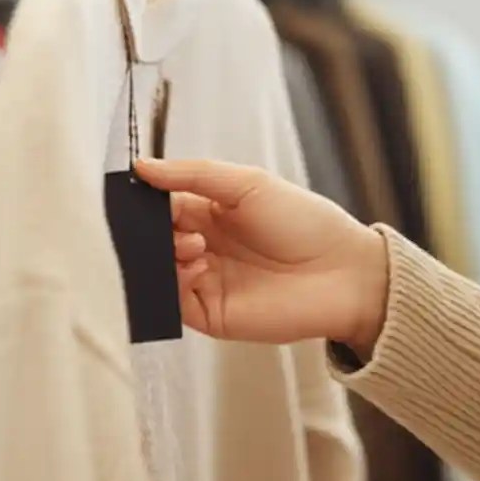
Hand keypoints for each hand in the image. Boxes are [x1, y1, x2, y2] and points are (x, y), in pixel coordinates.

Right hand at [135, 158, 388, 356]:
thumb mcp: (248, 183)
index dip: (147, 201)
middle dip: (151, 231)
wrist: (344, 273)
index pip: (163, 206)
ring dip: (164, 255)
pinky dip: (176, 282)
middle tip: (163, 224)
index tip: (135, 192)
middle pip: (155, 241)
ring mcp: (205, 282)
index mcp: (211, 213)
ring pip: (159, 271)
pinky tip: (200, 266)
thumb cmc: (306, 222)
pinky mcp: (211, 315)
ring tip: (191, 244)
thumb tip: (142, 166)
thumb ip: (193, 174)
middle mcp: (204, 248)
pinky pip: (174, 302)